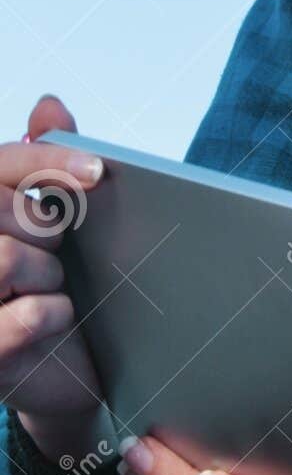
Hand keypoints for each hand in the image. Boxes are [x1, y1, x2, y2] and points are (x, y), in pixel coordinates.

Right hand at [0, 96, 106, 453]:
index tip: (99, 172)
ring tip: (53, 288)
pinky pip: (26, 315)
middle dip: (48, 228)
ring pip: (4, 259)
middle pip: (5, 211)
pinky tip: (58, 320)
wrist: (70, 372)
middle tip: (58, 252)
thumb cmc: (64, 284)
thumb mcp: (60, 222)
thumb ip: (47, 161)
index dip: (46, 160)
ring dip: (47, 273)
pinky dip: (53, 314)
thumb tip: (48, 102)